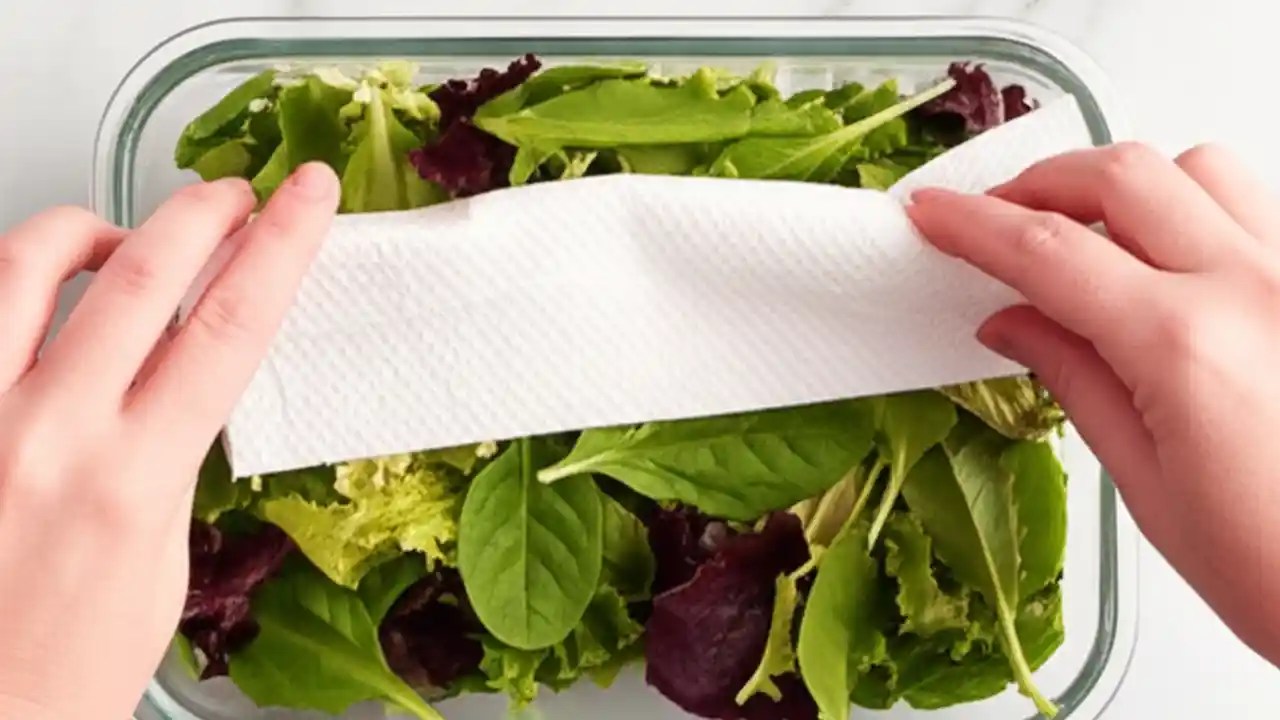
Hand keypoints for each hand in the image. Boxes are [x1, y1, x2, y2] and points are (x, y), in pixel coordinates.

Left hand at [0, 163, 338, 718]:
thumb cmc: (67, 668)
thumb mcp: (163, 559)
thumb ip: (171, 453)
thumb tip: (184, 371)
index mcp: (132, 481)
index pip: (229, 326)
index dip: (282, 245)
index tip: (307, 196)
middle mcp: (45, 437)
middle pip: (139, 270)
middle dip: (200, 210)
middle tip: (231, 197)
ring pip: (26, 262)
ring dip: (92, 226)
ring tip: (122, 237)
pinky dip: (15, 280)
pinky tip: (40, 294)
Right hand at [908, 142, 1279, 666]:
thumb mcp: (1148, 487)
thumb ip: (1075, 381)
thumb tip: (1014, 323)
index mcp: (1186, 346)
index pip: (1047, 251)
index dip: (972, 225)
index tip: (931, 214)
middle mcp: (1254, 289)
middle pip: (1122, 176)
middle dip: (1039, 182)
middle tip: (993, 214)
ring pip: (1200, 168)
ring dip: (1126, 184)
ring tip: (1085, 226)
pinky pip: (1256, 205)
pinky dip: (1195, 206)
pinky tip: (1167, 254)